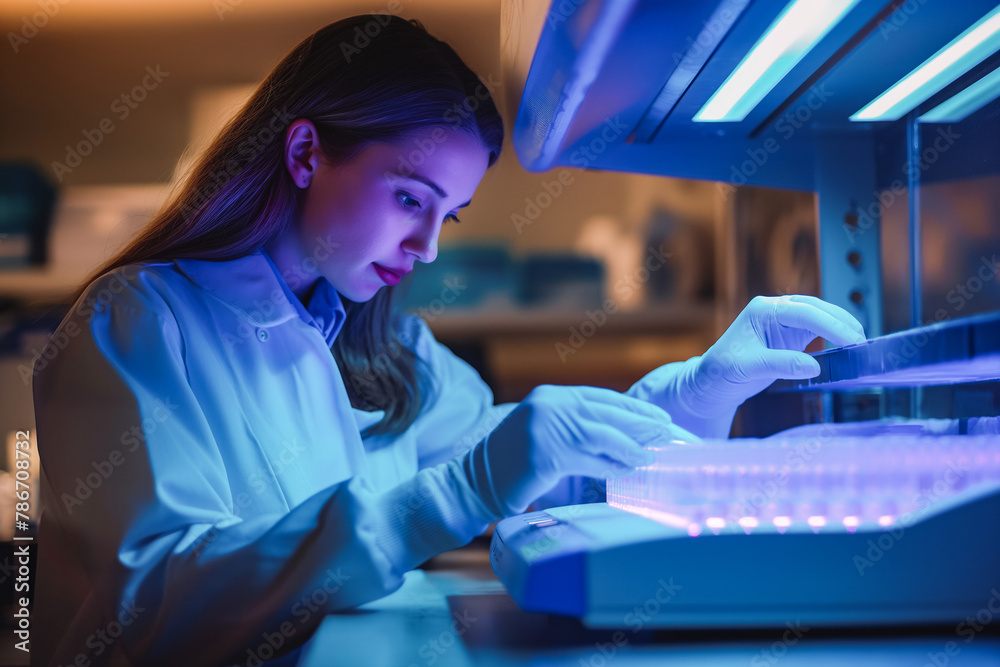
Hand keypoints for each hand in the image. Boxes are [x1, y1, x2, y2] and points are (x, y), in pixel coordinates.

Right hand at [463, 385, 698, 516]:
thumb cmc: (512, 464)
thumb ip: (575, 428)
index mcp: (550, 396)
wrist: (474, 481)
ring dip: (631, 446)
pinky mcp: (545, 453)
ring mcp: (545, 427)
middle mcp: (549, 405)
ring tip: (652, 455)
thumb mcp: (545, 434)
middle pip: (606, 412)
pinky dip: (611, 465)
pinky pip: (588, 459)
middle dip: (641, 423)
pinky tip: (627, 470)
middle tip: (668, 432)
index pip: (601, 399)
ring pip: (601, 435)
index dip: (632, 410)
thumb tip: (621, 435)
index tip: (658, 418)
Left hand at [692, 294, 865, 409]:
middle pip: (816, 309)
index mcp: (762, 310)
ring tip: (859, 344)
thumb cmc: (721, 372)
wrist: (711, 384)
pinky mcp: (789, 337)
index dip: (830, 325)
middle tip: (862, 342)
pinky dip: (833, 337)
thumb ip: (780, 364)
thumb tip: (814, 365)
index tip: (851, 340)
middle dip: (841, 322)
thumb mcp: (747, 368)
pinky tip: (846, 347)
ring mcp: (783, 322)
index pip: (803, 312)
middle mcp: (774, 310)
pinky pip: (817, 331)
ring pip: (820, 317)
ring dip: (840, 327)